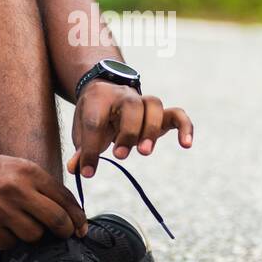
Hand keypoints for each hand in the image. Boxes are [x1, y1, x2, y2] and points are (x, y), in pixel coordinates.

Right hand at [0, 150, 87, 249]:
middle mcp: (16, 190)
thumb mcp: (16, 167)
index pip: (64, 198)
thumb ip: (42, 186)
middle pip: (56, 221)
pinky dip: (10, 240)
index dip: (78, 216)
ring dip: (33, 235)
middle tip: (65, 234)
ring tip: (22, 224)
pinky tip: (2, 228)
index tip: (82, 227)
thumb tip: (69, 212)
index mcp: (28, 172)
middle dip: (65, 231)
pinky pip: (11, 244)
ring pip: (34, 236)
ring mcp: (0, 211)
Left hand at [68, 81, 193, 178]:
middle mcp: (124, 95)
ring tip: (144, 153)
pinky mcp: (161, 113)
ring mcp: (144, 102)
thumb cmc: (94, 114)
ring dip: (151, 130)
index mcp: (99, 98)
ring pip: (154, 106)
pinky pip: (178, 114)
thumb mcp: (81, 129)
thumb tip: (75, 169)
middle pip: (132, 108)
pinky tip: (186, 144)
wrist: (106, 90)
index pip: (95, 121)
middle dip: (127, 132)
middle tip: (119, 155)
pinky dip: (185, 127)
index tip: (88, 171)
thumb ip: (81, 150)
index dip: (91, 149)